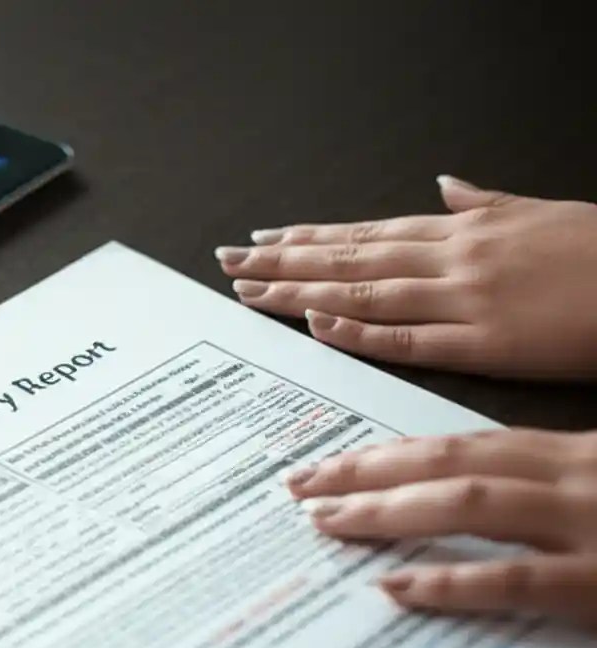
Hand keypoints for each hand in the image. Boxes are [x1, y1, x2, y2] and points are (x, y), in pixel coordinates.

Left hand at [216, 176, 596, 378]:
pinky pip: (409, 339)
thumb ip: (485, 203)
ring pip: (364, 294)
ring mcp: (465, 299)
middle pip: (351, 259)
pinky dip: (360, 331)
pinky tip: (317, 325)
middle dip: (285, 261)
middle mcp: (453, 259)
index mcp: (464, 231)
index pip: (367, 233)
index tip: (265, 240)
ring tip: (249, 292)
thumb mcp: (540, 213)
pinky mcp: (487, 342)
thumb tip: (444, 184)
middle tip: (230, 262)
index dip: (310, 237)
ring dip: (301, 293)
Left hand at [286, 429, 596, 625]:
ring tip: (326, 521)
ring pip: (468, 503)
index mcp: (571, 455)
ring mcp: (588, 523)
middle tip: (301, 485)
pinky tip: (397, 587)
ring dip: (387, 510)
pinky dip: (451, 581)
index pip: (463, 446)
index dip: (391, 455)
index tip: (332, 464)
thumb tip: (459, 498)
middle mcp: (572, 476)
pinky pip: (514, 579)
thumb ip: (543, 487)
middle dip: (366, 471)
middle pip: (449, 463)